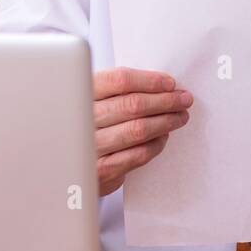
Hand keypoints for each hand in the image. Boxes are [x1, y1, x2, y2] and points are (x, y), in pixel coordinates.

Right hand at [92, 67, 192, 196]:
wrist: (66, 163)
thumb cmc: (89, 124)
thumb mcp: (93, 100)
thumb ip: (118, 90)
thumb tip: (164, 85)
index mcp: (81, 93)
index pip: (120, 80)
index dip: (150, 80)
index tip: (170, 83)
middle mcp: (84, 118)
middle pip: (132, 104)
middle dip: (165, 101)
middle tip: (184, 99)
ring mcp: (91, 146)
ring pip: (138, 129)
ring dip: (165, 121)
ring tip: (180, 116)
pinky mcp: (102, 170)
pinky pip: (139, 154)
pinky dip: (156, 143)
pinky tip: (164, 136)